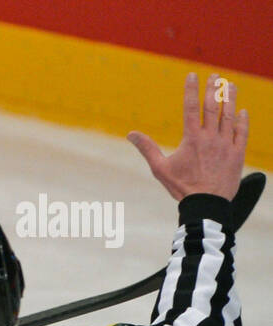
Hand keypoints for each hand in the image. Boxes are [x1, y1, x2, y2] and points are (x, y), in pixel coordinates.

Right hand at [129, 73, 247, 200]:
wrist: (206, 203)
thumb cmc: (181, 187)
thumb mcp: (159, 168)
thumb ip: (147, 148)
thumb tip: (130, 134)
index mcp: (192, 139)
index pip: (191, 107)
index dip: (192, 89)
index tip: (193, 75)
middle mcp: (210, 138)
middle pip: (213, 107)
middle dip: (214, 89)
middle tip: (215, 76)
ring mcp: (226, 144)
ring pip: (229, 116)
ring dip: (230, 99)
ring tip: (230, 85)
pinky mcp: (237, 154)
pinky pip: (241, 133)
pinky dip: (242, 121)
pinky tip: (242, 111)